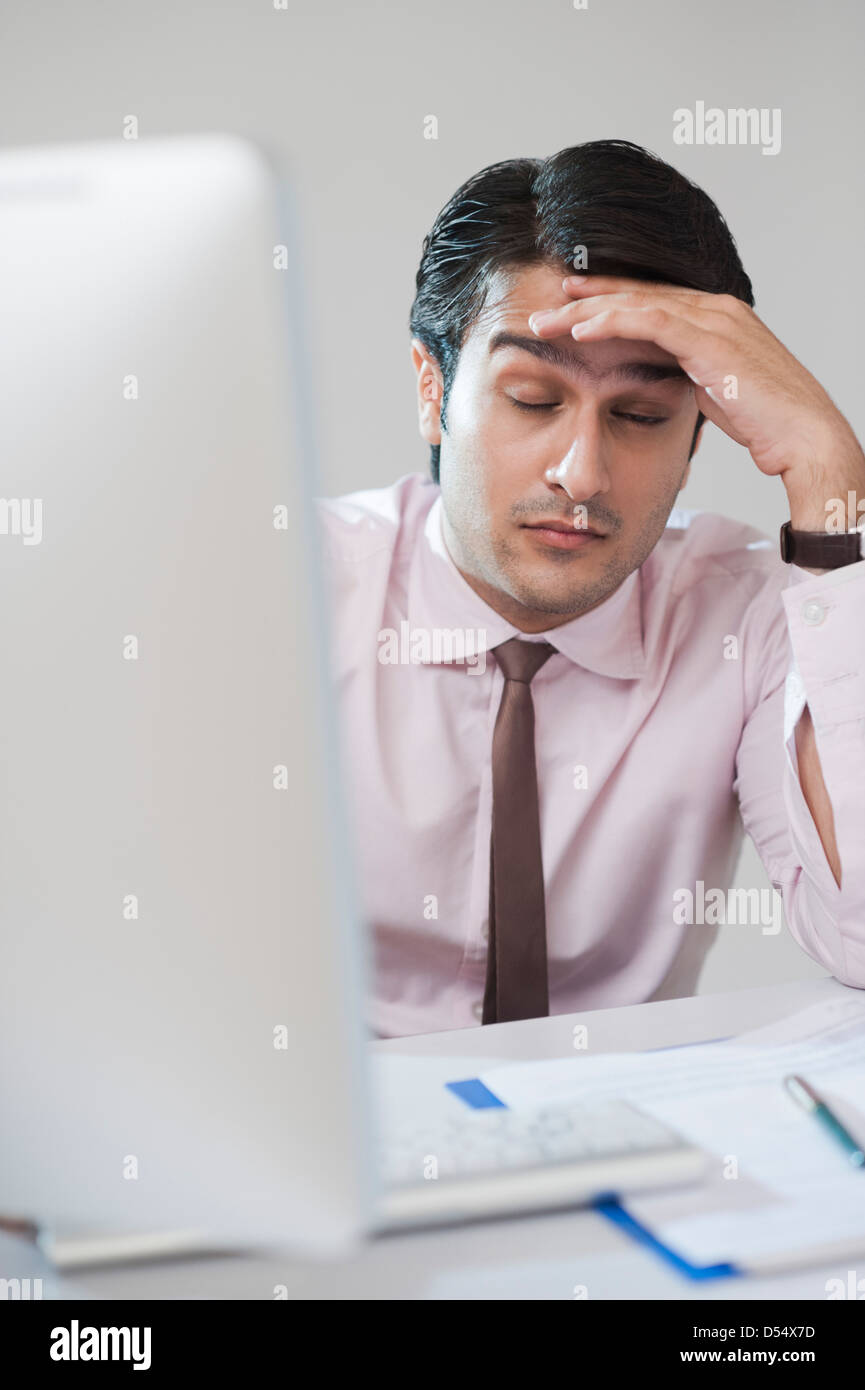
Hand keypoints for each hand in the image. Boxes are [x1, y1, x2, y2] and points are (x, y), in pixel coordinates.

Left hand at [529, 275, 864, 496]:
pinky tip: (581, 329)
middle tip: (545, 303)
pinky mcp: (710, 341)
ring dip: (587, 309)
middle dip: (588, 297)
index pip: (652, 298)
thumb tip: (664, 377)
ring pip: (637, 303)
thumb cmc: (766, 421)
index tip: (571, 303)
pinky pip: (650, 322)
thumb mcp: (717, 389)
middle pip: (639, 293)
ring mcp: (714, 320)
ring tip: (548, 319)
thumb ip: (690, 372)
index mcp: (717, 317)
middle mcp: (715, 309)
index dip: (609, 298)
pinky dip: (612, 322)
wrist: (804, 436)